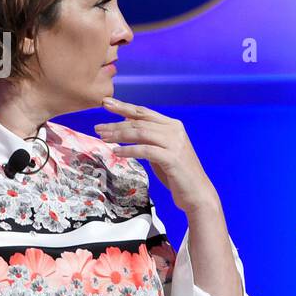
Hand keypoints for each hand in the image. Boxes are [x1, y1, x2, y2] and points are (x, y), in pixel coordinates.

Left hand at [95, 97, 217, 213]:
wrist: (197, 193)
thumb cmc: (177, 174)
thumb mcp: (161, 151)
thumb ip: (148, 138)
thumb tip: (126, 125)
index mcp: (173, 125)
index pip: (144, 112)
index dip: (124, 107)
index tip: (106, 103)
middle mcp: (175, 131)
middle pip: (139, 121)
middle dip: (116, 124)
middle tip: (98, 127)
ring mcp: (174, 143)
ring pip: (141, 133)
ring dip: (119, 135)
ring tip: (103, 138)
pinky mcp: (172, 158)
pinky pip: (145, 150)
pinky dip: (129, 150)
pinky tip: (117, 152)